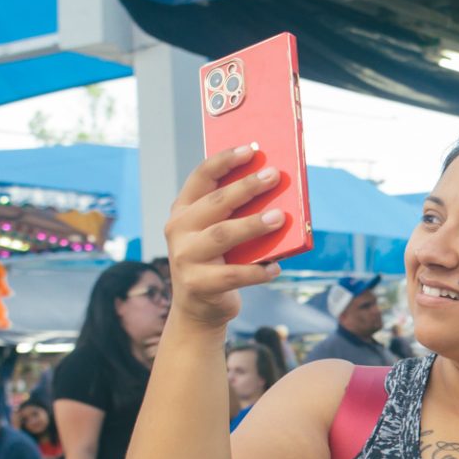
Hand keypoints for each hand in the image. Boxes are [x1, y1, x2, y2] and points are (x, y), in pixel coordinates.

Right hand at [164, 146, 287, 327]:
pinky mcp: (197, 284)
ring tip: (280, 218)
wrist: (199, 309)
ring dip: (253, 225)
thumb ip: (234, 214)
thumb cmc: (217, 261)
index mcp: (183, 210)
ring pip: (223, 235)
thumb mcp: (218, 233)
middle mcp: (178, 229)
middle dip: (246, 187)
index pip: (202, 176)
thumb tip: (275, 193)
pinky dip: (257, 271)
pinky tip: (276, 267)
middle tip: (274, 176)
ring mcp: (185, 257)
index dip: (225, 160)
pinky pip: (233, 274)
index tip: (250, 149)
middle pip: (216, 203)